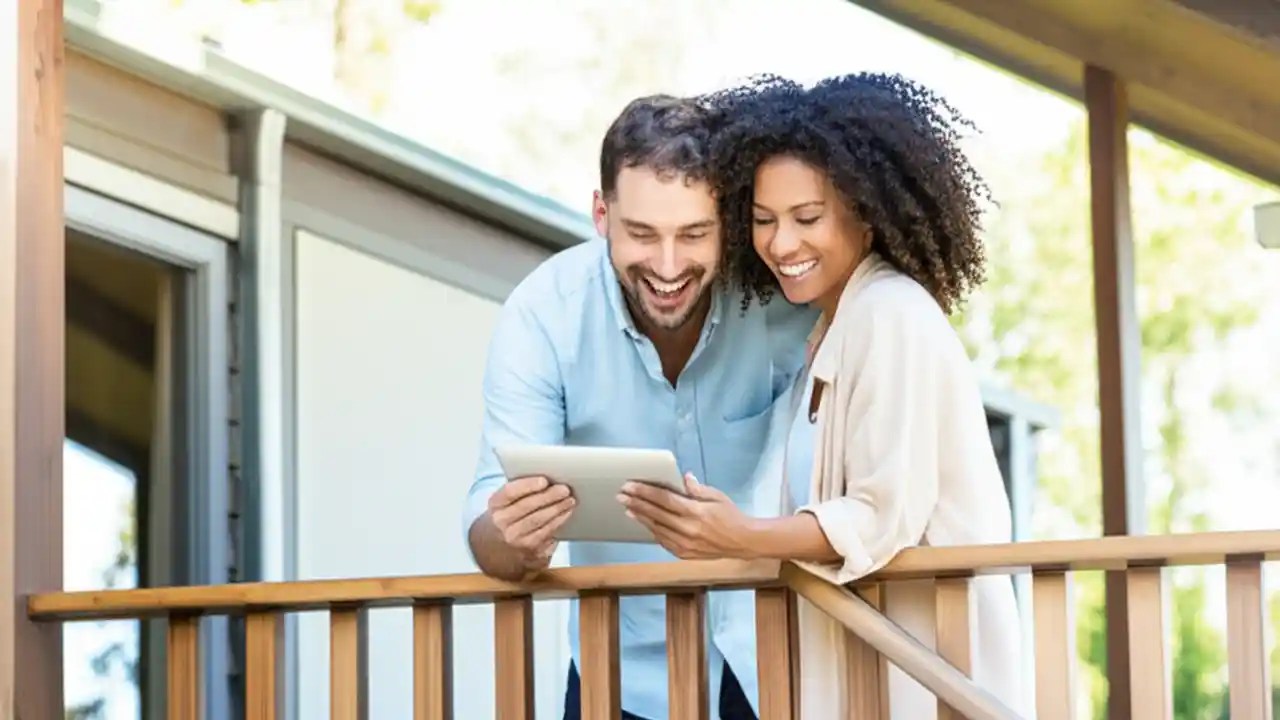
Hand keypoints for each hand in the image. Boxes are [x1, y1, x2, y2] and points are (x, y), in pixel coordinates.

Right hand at [486, 475, 575, 571]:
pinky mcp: (529, 553)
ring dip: (557, 510)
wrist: (498, 550)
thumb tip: (548, 481)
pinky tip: (566, 514)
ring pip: (539, 522)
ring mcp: (515, 540)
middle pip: (527, 507)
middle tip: (564, 489)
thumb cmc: (507, 518)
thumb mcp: (504, 504)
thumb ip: (520, 492)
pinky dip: (559, 522)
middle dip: (549, 497)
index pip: (510, 492)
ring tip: (569, 500)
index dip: (528, 486)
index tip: (544, 481)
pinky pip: (547, 535)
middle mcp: (502, 524)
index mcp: (495, 505)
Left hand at [619, 473, 754, 559]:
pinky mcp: (685, 554)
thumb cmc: (731, 516)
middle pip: (656, 514)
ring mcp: (685, 544)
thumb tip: (684, 477)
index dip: (645, 492)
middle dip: (636, 504)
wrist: (743, 542)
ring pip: (657, 529)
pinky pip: (664, 541)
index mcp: (695, 512)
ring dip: (641, 518)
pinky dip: (653, 531)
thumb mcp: (717, 496)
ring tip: (628, 509)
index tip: (630, 486)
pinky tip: (645, 524)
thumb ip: (697, 489)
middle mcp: (688, 529)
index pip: (664, 500)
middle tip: (621, 496)